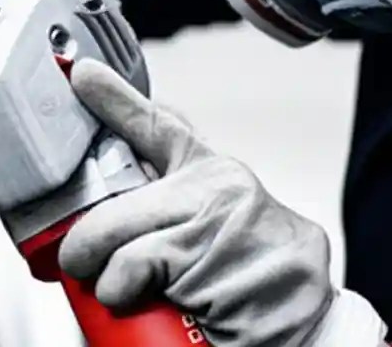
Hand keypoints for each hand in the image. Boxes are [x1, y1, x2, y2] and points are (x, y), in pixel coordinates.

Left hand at [58, 60, 388, 346]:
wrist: (311, 332)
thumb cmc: (248, 283)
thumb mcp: (207, 230)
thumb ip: (164, 204)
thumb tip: (98, 202)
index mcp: (213, 175)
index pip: (158, 127)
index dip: (114, 98)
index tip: (80, 72)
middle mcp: (222, 190)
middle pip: (116, 205)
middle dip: (83, 245)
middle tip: (80, 265)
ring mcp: (225, 225)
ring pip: (122, 244)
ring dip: (107, 280)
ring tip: (124, 294)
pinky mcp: (220, 264)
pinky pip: (138, 269)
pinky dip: (122, 294)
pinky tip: (147, 303)